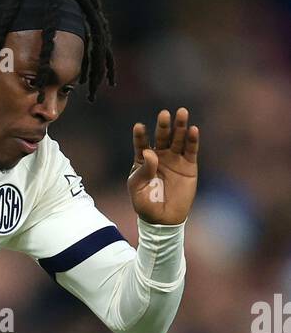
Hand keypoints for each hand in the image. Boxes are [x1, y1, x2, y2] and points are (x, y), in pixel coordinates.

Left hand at [128, 108, 198, 224]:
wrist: (164, 220)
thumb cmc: (146, 205)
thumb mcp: (138, 189)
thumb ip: (143, 170)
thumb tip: (149, 152)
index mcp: (143, 160)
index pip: (141, 144)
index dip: (140, 136)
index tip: (139, 127)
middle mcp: (160, 156)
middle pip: (162, 137)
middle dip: (163, 126)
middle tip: (163, 114)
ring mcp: (175, 159)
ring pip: (178, 139)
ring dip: (180, 126)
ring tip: (181, 112)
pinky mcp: (189, 165)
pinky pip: (191, 150)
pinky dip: (193, 140)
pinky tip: (193, 129)